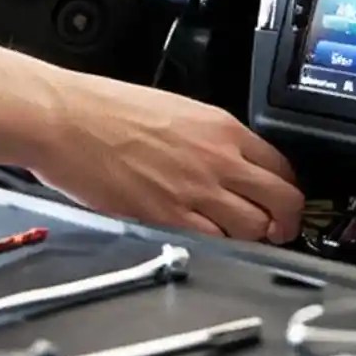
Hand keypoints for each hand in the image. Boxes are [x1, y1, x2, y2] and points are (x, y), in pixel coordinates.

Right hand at [31, 71, 304, 241]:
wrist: (67, 120)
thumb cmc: (107, 109)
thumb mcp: (177, 108)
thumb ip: (210, 136)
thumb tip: (229, 157)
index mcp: (221, 128)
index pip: (282, 165)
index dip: (288, 187)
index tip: (283, 197)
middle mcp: (217, 159)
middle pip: (282, 200)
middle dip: (289, 220)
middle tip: (283, 229)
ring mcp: (195, 191)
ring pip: (254, 227)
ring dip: (256, 237)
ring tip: (247, 238)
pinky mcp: (168, 217)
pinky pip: (215, 242)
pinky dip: (222, 246)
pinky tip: (214, 241)